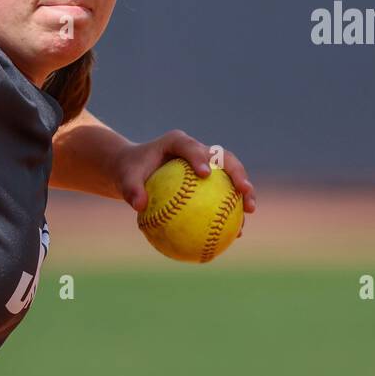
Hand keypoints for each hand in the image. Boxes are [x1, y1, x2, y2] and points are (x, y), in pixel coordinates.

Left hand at [114, 129, 257, 228]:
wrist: (134, 171)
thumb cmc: (129, 172)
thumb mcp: (124, 178)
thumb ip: (130, 189)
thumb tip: (139, 205)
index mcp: (177, 142)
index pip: (191, 147)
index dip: (201, 157)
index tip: (206, 174)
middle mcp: (196, 150)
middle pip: (224, 157)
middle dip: (237, 172)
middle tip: (243, 190)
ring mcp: (207, 164)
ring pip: (231, 176)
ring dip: (244, 192)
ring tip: (250, 212)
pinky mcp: (210, 181)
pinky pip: (223, 195)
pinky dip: (231, 211)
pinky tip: (237, 233)